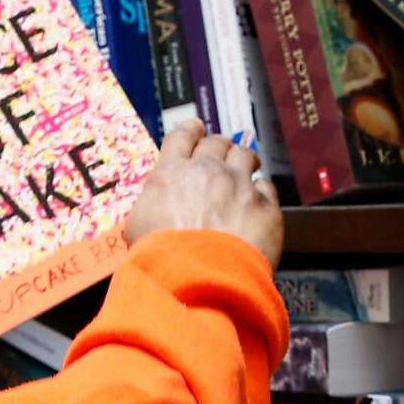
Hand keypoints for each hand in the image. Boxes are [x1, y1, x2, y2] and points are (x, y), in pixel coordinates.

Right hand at [125, 120, 282, 268]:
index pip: (182, 136)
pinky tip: (257, 201)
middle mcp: (207, 171)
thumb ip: (151, 203)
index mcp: (172, 172)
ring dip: (243, 161)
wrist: (197, 275)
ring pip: (246, 156)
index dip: (191, 130)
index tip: (196, 128)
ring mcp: (239, 185)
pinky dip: (261, 192)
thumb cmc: (160, 254)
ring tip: (245, 170)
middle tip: (220, 157)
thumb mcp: (137, 224)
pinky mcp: (265, 206)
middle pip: (217, 143)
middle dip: (218, 147)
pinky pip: (266, 188)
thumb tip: (156, 204)